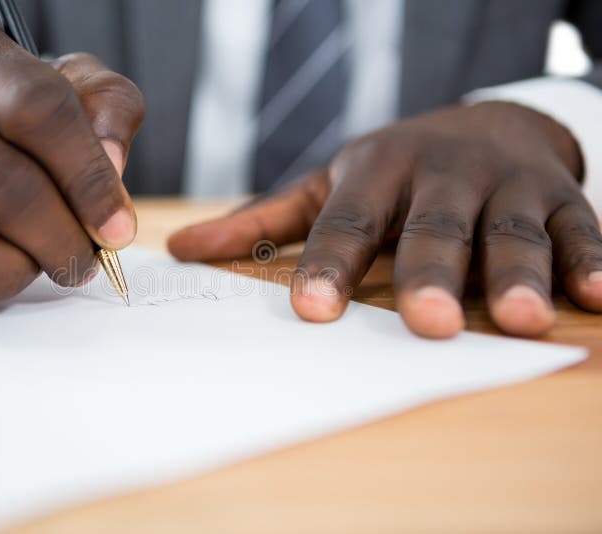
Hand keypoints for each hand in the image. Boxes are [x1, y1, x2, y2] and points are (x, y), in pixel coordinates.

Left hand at [169, 102, 601, 337]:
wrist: (484, 126)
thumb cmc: (393, 172)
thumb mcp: (328, 187)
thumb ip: (263, 223)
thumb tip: (181, 250)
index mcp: (376, 172)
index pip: (347, 223)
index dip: (331, 266)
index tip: (314, 312)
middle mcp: (441, 174)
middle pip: (434, 227)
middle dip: (430, 272)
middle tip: (425, 322)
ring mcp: (505, 184)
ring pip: (512, 228)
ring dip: (516, 272)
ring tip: (516, 318)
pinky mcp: (562, 196)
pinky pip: (580, 227)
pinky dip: (589, 260)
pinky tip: (594, 297)